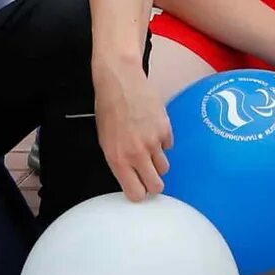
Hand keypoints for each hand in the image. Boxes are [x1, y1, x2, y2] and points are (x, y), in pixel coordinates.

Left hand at [93, 56, 170, 200]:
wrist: (121, 81)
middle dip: (153, 184)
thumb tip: (130, 175)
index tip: (138, 188)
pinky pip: (169, 146)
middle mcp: (137, 154)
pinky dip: (163, 142)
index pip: (136, 194)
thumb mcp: (105, 140)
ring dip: (158, 162)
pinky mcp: (166, 129)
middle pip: (156, 186)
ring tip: (148, 148)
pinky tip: (152, 130)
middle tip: (148, 175)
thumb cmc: (108, 108)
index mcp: (118, 159)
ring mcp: (154, 142)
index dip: (138, 193)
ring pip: (165, 168)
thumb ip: (119, 161)